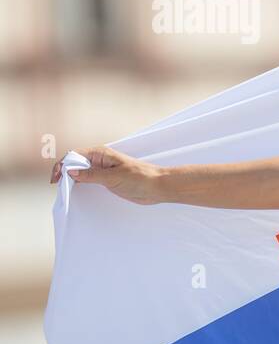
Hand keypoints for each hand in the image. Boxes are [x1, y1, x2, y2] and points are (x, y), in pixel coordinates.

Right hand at [50, 145, 166, 204]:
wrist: (158, 187)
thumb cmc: (140, 178)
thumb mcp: (113, 177)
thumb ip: (91, 175)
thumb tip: (70, 172)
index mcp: (101, 153)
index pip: (74, 155)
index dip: (62, 165)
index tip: (56, 178)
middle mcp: (100, 160)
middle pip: (75, 162)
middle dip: (63, 171)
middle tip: (56, 185)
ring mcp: (103, 170)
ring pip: (80, 171)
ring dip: (70, 178)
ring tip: (62, 189)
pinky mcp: (107, 179)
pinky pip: (88, 179)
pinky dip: (79, 183)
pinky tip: (74, 190)